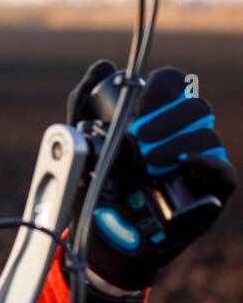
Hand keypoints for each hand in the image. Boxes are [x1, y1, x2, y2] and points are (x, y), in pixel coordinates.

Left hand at [68, 60, 235, 290]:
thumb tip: (103, 67)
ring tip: (147, 159)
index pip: (173, 83)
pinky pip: (223, 173)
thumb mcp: (80, 143)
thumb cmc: (93, 185)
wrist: (101, 236)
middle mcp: (180, 136)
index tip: (141, 100)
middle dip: (166, 117)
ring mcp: (197, 163)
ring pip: (206, 135)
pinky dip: (205, 164)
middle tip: (139, 135)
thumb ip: (83, 104)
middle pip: (194, 106)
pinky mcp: (208, 194)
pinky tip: (182, 163)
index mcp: (154, 118)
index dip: (162, 86)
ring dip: (175, 141)